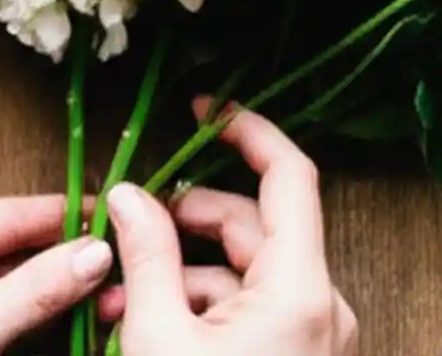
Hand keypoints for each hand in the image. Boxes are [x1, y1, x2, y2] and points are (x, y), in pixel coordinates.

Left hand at [0, 196, 112, 355]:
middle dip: (65, 267)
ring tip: (110, 302)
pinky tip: (70, 326)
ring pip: (5, 286)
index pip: (5, 215)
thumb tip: (94, 255)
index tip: (125, 220)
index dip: (67, 219)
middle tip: (127, 275)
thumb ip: (30, 295)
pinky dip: (27, 325)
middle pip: (8, 251)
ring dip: (53, 299)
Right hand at [100, 101, 357, 355]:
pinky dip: (204, 303)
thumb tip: (129, 196)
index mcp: (300, 291)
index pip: (289, 176)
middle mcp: (321, 306)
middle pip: (256, 225)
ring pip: (248, 270)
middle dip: (188, 219)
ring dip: (184, 270)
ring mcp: (314, 334)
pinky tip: (149, 318)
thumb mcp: (159, 339)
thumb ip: (147, 257)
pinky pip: (253, 308)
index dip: (246, 131)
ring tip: (120, 294)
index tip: (206, 110)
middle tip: (131, 221)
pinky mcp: (299, 355)